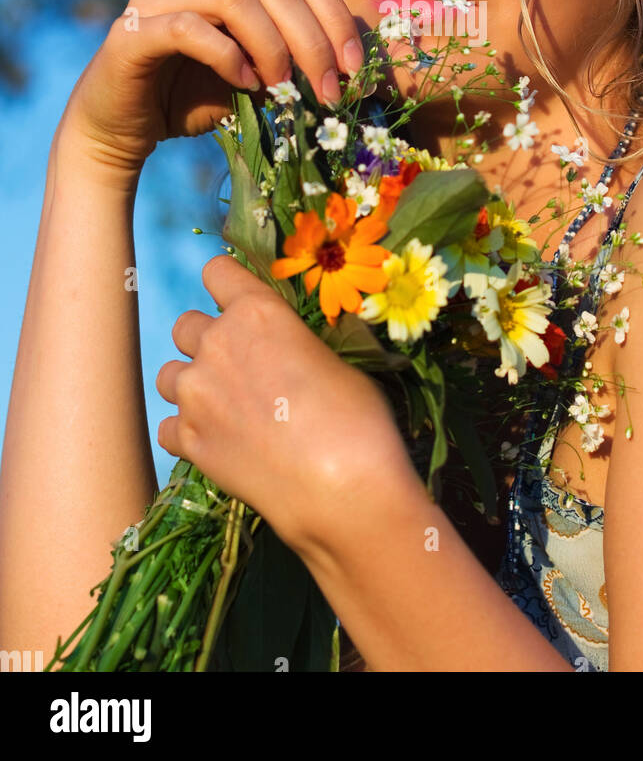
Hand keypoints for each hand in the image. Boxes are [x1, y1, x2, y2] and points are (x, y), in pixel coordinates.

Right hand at [58, 0, 366, 178]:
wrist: (122, 130)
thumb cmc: (195, 98)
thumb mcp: (259, 76)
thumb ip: (296, 59)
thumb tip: (353, 67)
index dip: (334, 16)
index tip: (355, 67)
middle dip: (313, 39)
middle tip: (332, 90)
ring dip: (273, 46)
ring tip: (286, 89)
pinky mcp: (132, 28)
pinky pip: (190, 28)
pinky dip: (228, 57)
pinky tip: (244, 86)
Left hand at [155, 254, 418, 560]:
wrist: (341, 488)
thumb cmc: (355, 418)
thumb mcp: (333, 360)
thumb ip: (292, 345)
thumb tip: (285, 355)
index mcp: (256, 311)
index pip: (217, 272)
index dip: (227, 286)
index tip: (238, 303)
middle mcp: (216, 343)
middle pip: (185, 324)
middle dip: (206, 339)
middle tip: (238, 367)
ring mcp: (195, 394)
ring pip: (168, 374)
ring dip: (191, 384)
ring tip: (223, 407)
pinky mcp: (188, 441)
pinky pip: (168, 426)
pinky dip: (187, 431)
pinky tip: (219, 442)